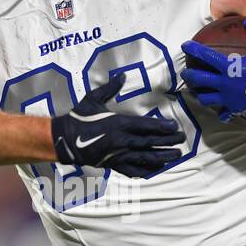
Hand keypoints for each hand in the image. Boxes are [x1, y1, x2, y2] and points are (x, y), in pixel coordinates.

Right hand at [50, 78, 184, 177]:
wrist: (64, 139)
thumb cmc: (79, 117)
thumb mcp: (93, 99)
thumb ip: (110, 87)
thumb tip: (122, 74)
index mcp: (118, 123)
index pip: (146, 126)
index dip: (162, 127)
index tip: (175, 127)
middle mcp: (121, 140)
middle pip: (150, 142)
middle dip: (168, 142)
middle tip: (181, 140)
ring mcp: (118, 154)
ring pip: (145, 158)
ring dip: (162, 157)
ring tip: (176, 155)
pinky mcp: (113, 165)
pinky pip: (133, 170)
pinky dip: (146, 171)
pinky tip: (158, 169)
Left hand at [179, 17, 245, 121]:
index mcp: (229, 67)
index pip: (205, 55)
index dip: (193, 49)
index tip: (185, 46)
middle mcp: (225, 83)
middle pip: (199, 79)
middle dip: (189, 74)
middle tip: (185, 71)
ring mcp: (229, 98)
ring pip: (206, 98)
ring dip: (200, 93)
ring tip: (197, 91)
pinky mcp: (236, 108)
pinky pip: (224, 113)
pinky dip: (220, 112)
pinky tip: (220, 112)